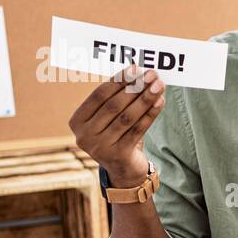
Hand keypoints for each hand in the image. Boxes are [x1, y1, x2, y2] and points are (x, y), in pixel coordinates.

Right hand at [68, 65, 164, 186]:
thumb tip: (136, 69)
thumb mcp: (110, 117)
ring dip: (145, 99)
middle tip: (152, 74)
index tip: (135, 68)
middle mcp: (84, 136)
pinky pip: (138, 130)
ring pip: (127, 117)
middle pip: (114, 106)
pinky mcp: (119, 156)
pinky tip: (160, 102)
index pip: (99, 95)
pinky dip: (150, 114)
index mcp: (77, 122)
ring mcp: (100, 148)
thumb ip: (117, 96)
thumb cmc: (117, 134)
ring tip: (159, 85)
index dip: (118, 81)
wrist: (124, 169)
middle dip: (135, 88)